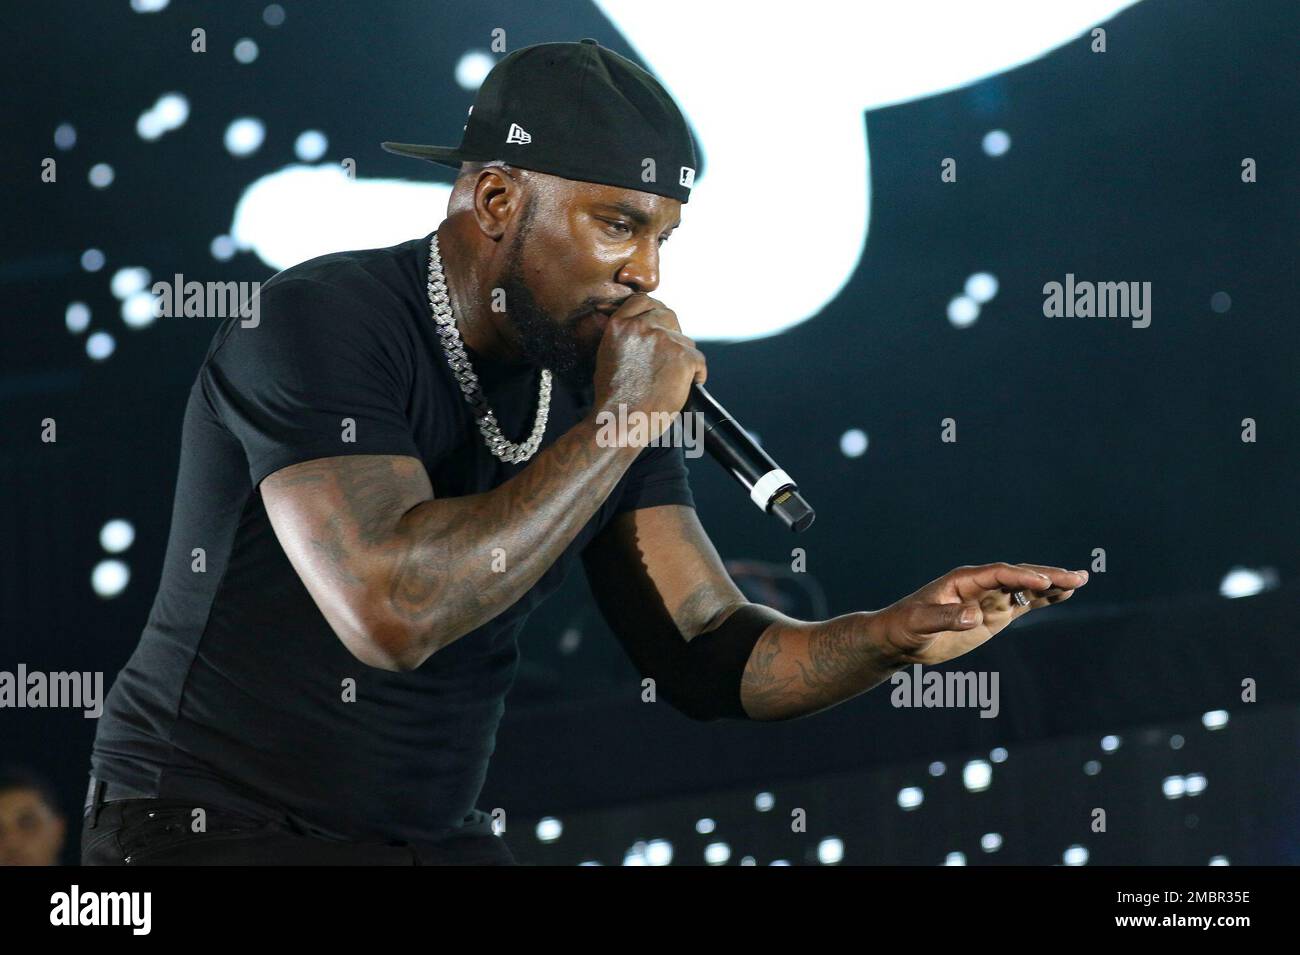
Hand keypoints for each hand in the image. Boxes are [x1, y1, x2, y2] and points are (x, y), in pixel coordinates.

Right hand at [591, 293, 705, 444]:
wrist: (622, 421)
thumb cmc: (613, 397)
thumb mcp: (606, 356)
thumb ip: (622, 337)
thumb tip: (641, 329)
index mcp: (619, 325)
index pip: (643, 301)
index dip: (655, 311)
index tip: (660, 324)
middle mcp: (641, 326)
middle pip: (669, 315)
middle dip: (672, 332)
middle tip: (670, 356)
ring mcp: (664, 340)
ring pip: (685, 342)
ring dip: (683, 358)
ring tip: (670, 380)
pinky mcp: (683, 358)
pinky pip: (699, 361)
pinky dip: (696, 374)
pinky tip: (686, 386)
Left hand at [875, 562, 1088, 665]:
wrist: (899, 638)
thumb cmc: (903, 627)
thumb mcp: (919, 623)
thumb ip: (944, 617)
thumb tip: (973, 616)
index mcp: (962, 580)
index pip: (998, 574)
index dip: (1022, 577)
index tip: (1045, 582)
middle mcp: (979, 585)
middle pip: (1018, 576)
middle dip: (1047, 576)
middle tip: (1077, 576)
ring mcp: (989, 599)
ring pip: (1025, 588)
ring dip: (1052, 584)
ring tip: (1080, 580)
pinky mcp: (993, 615)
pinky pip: (1022, 603)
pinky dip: (1042, 599)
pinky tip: (1062, 595)